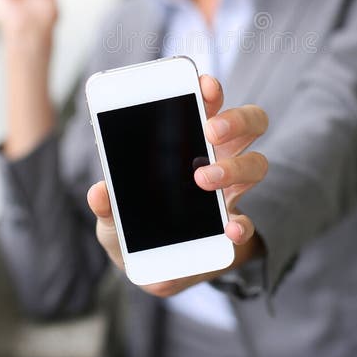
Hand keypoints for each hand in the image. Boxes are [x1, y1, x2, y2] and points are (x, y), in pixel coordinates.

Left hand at [86, 74, 268, 297]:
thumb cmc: (136, 230)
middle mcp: (219, 160)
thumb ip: (107, 206)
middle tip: (209, 130)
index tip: (204, 85)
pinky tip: (229, 229)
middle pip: (250, 123)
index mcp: (189, 144)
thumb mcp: (113, 218)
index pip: (210, 105)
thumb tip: (99, 192)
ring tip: (204, 179)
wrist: (157, 271)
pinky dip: (242, 225)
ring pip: (257, 163)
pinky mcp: (236, 230)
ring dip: (234, 167)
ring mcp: (232, 194)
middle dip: (235, 119)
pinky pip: (250, 223)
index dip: (210, 91)